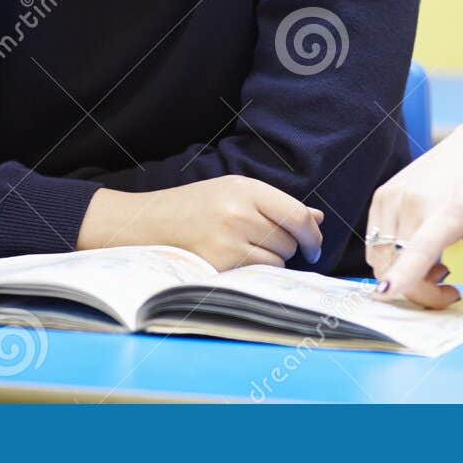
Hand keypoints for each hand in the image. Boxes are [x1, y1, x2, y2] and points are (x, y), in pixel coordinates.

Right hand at [78, 176, 323, 270]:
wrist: (145, 223)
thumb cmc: (193, 207)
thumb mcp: (233, 192)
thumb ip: (277, 205)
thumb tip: (317, 219)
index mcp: (245, 188)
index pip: (297, 214)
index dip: (313, 234)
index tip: (314, 245)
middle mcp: (239, 211)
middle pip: (289, 240)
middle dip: (287, 247)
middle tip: (265, 245)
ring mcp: (228, 239)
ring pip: (276, 260)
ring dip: (271, 262)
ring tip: (244, 251)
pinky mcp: (218, 264)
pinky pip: (257, 274)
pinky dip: (255, 273)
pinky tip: (236, 264)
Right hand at [367, 122, 462, 307]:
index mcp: (450, 210)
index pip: (420, 247)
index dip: (401, 274)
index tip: (386, 293)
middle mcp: (415, 200)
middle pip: (398, 267)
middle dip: (420, 291)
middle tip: (448, 281)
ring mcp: (394, 195)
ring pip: (382, 260)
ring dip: (404, 274)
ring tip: (437, 260)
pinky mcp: (382, 194)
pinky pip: (374, 245)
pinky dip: (392, 257)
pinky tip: (419, 246)